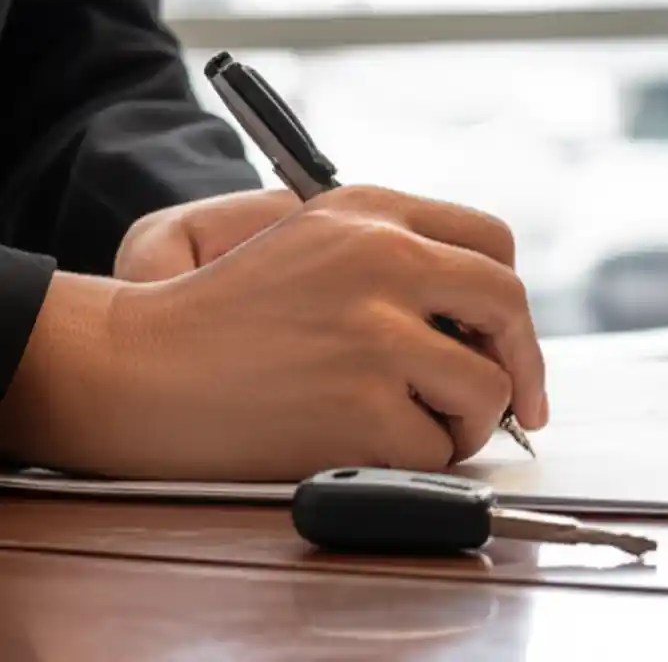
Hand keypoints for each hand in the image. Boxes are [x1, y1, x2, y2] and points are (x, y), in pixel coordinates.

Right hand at [1, 186, 546, 479]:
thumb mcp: (314, 244)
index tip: (511, 339)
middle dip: (526, 364)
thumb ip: (400, 257)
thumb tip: (490, 317)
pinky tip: (367, 445)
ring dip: (466, 422)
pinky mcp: (361, 404)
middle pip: (509, 304)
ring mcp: (375, 332)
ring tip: (414, 426)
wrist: (136, 366)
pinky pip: (438, 448)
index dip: (509, 299)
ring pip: (487, 387)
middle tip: (523, 405)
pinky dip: (415, 460)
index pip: (491, 242)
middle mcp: (382, 258)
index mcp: (371, 212)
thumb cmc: (224, 317)